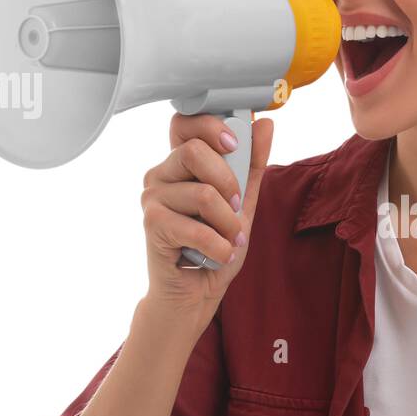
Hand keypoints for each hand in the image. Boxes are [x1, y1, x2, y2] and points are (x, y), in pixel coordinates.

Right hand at [140, 112, 273, 320]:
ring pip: (202, 194)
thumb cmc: (216, 245)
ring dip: (229, 224)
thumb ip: (252, 164)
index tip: (234, 144)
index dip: (210, 126)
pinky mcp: (152, 224)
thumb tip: (264, 124)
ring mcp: (152, 198)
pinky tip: (220, 254)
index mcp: (181, 163)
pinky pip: (197, 228)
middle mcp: (161, 174)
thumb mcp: (243, 202)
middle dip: (228, 181)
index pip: (184, 123)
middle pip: (193, 151)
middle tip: (236, 207)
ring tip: (231, 240)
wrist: (196, 292)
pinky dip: (220, 246)